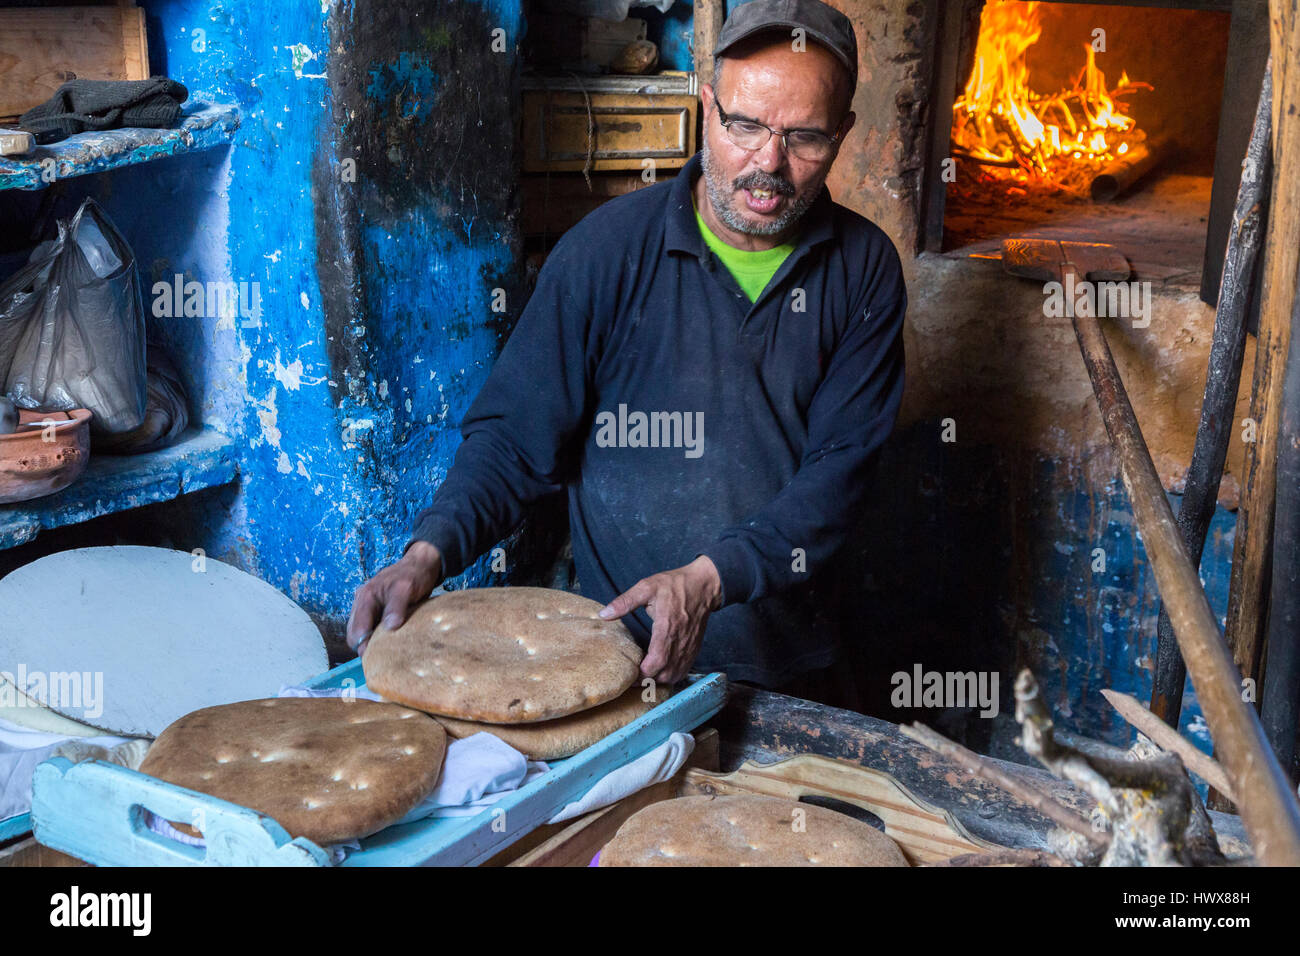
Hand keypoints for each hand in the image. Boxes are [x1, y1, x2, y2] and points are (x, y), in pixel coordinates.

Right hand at [347, 541, 442, 655]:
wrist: (421, 565)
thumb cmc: (413, 575)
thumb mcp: (406, 589)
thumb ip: (396, 607)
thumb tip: (389, 627)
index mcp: (366, 597)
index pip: (357, 629)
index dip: (364, 645)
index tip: (376, 658)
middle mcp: (362, 602)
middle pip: (355, 634)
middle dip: (364, 646)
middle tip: (382, 658)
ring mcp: (368, 607)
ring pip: (361, 632)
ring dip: (370, 642)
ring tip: (386, 652)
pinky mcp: (376, 611)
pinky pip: (371, 628)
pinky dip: (376, 637)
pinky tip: (389, 643)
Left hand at [598, 556, 721, 683]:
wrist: (704, 585)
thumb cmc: (675, 585)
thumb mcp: (647, 587)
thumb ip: (624, 602)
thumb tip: (603, 614)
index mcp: (667, 627)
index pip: (657, 660)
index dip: (643, 673)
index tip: (630, 674)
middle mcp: (680, 641)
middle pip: (665, 672)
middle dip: (648, 680)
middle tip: (632, 679)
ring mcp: (689, 646)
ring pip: (675, 674)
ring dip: (659, 680)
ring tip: (645, 677)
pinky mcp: (694, 648)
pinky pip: (684, 670)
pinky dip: (671, 676)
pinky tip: (660, 672)